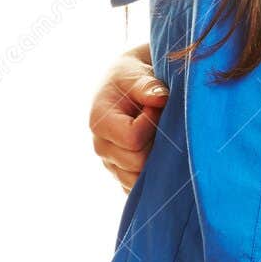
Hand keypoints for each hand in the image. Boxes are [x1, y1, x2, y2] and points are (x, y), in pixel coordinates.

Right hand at [91, 45, 166, 191]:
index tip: (157, 104)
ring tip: (157, 133)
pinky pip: (141, 187)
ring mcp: (111, 164)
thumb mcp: (135, 74)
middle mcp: (102, 147)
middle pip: (138, 162)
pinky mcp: (123, 174)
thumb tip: (160, 98)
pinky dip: (154, 173)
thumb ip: (146, 86)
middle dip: (155, 141)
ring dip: (156, 158)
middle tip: (161, 119)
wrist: (128, 87)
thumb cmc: (130, 78)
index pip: (132, 139)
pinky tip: (159, 150)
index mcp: (99, 123)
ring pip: (140, 179)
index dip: (152, 122)